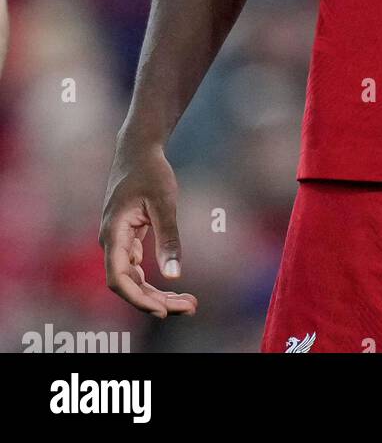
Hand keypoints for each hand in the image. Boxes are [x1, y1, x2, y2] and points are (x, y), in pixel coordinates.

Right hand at [100, 143, 197, 318]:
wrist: (138, 149)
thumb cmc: (150, 171)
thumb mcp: (163, 202)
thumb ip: (168, 237)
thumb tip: (174, 275)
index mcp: (113, 234)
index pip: (119, 279)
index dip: (139, 299)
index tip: (163, 311)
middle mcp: (111, 241)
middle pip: (129, 284)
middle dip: (156, 301)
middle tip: (190, 307)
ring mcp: (118, 241)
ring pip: (134, 278)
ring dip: (157, 293)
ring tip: (188, 302)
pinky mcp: (128, 238)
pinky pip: (138, 268)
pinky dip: (155, 279)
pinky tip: (175, 288)